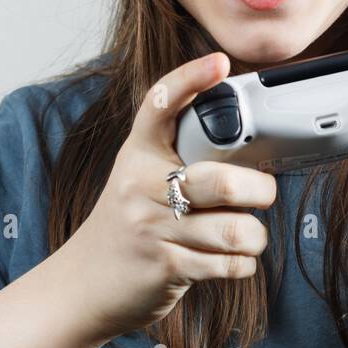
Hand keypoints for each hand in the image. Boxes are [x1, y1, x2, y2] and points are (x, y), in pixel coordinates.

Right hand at [65, 52, 277, 344]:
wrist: (82, 284)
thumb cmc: (129, 222)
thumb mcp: (140, 177)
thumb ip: (181, 157)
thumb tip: (249, 143)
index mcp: (138, 152)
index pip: (160, 103)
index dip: (190, 79)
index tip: (220, 63)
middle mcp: (140, 186)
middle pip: (221, 181)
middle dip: (260, 189)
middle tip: (264, 191)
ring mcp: (151, 228)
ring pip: (233, 229)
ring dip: (255, 235)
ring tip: (250, 234)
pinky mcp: (165, 267)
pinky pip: (226, 263)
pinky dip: (242, 263)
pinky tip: (234, 259)